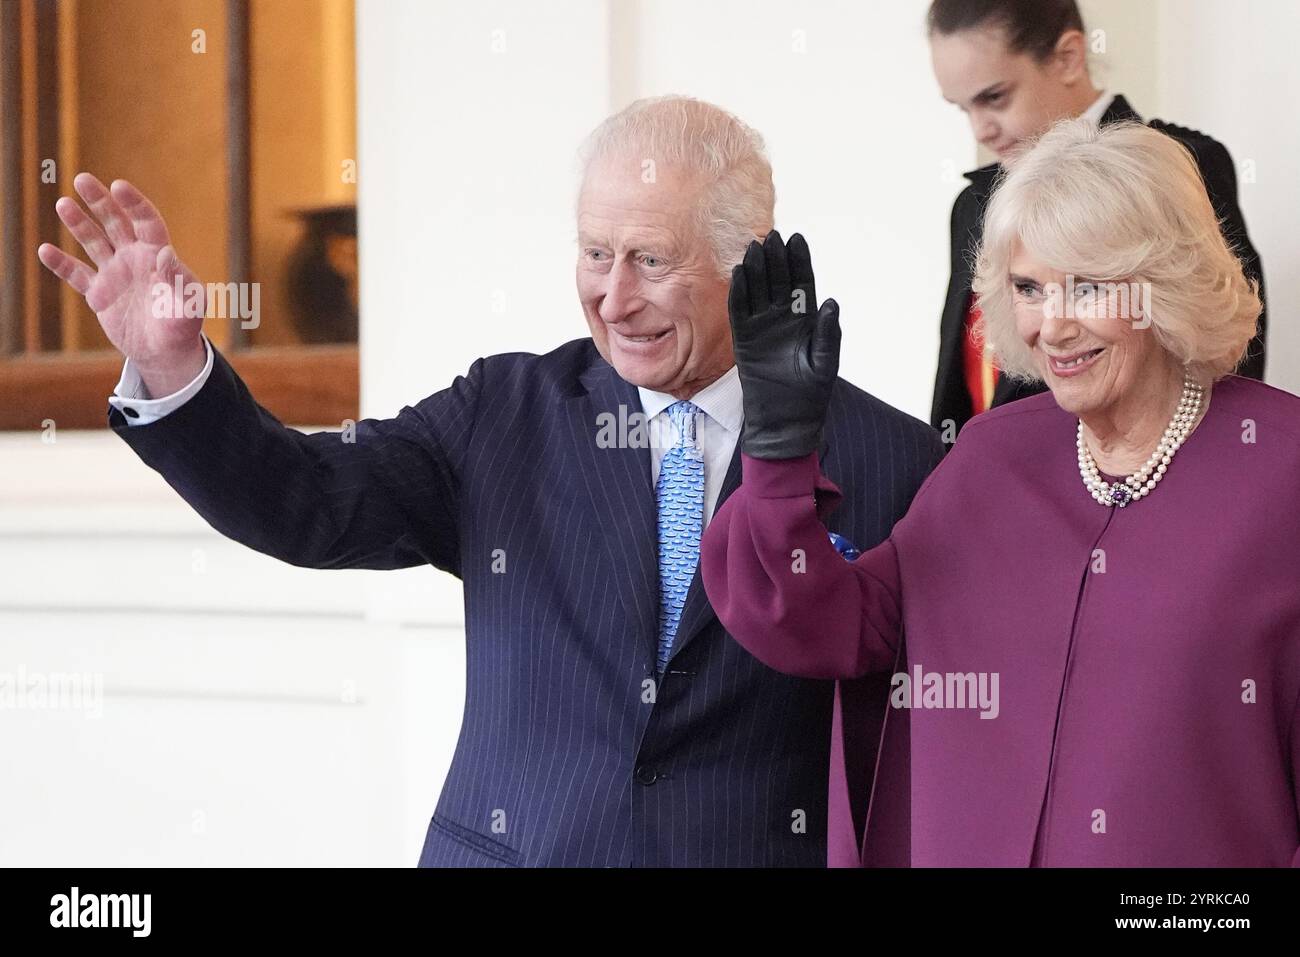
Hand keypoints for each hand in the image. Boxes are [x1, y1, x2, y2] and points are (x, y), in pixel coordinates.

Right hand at [37, 173, 206, 396]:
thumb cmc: (183, 325)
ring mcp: (115, 274)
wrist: (166, 352)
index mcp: (158, 255)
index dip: (134, 203)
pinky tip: (45, 250)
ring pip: (93, 242)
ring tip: (63, 204)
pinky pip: (76, 275)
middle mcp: (134, 258)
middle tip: (82, 179)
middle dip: (99, 201)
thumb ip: (179, 279)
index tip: (119, 186)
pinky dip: (61, 264)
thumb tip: (166, 254)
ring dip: (78, 224)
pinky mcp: (99, 294)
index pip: (146, 222)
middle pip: (115, 223)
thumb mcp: (188, 304)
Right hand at [728, 230, 840, 459]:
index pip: (802, 283)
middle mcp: (783, 319)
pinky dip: (738, 292)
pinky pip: (739, 311)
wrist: (784, 420)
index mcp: (807, 320)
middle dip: (776, 258)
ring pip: (758, 291)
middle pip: (778, 281)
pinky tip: (739, 273)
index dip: (800, 261)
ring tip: (754, 247)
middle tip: (772, 236)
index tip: (797, 239)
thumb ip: (829, 333)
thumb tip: (832, 302)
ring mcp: (762, 327)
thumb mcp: (825, 363)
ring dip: (756, 269)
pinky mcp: (743, 338)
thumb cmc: (810, 394)